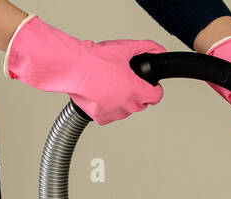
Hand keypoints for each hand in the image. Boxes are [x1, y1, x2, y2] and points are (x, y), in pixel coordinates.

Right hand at [6, 16, 164, 124]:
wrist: (72, 68)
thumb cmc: (94, 60)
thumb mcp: (124, 48)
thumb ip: (145, 48)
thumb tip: (158, 49)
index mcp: (136, 90)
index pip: (156, 96)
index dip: (153, 88)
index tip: (148, 85)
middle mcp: (127, 105)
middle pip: (141, 102)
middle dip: (136, 92)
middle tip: (122, 79)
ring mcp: (114, 114)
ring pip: (125, 109)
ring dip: (121, 100)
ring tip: (108, 84)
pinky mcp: (101, 118)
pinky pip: (110, 114)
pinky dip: (106, 106)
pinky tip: (99, 93)